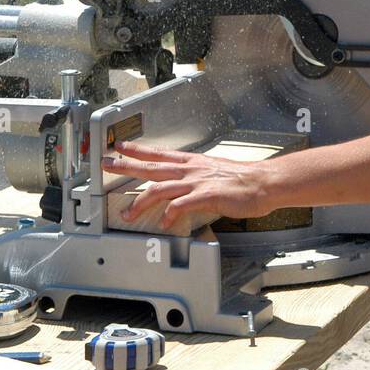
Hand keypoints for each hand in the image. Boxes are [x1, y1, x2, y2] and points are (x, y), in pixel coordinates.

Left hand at [100, 139, 275, 229]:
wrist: (263, 182)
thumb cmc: (243, 180)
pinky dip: (169, 214)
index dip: (138, 150)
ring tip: (128, 213)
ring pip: (161, 188)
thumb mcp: (215, 173)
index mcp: (193, 163)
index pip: (159, 153)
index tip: (120, 147)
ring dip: (141, 202)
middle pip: (152, 166)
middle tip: (106, 164)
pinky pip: (181, 205)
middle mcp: (191, 170)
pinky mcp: (207, 195)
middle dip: (126, 165)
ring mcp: (198, 182)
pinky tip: (164, 222)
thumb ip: (197, 180)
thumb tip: (185, 189)